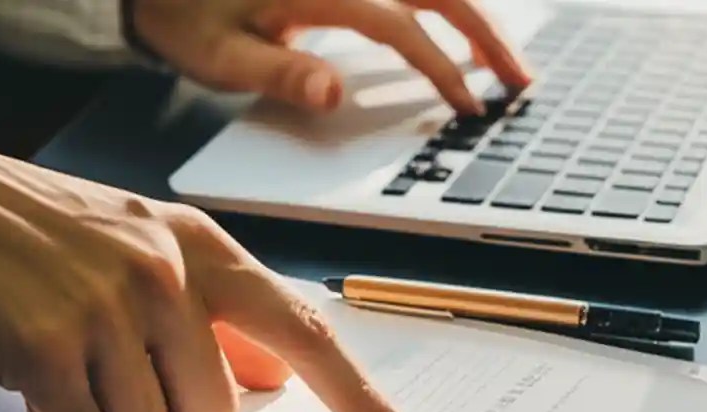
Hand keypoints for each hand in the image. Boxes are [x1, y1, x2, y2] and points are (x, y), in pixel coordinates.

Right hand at [0, 130, 408, 411]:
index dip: (352, 390)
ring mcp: (107, 307)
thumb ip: (216, 312)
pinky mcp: (47, 346)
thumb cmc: (38, 228)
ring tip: (70, 358)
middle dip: (169, 410)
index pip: (301, 328)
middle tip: (116, 364)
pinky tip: (37, 373)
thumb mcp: (142, 248)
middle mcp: (164, 272)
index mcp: (198, 246)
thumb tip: (273, 378)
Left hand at [129, 0, 531, 114]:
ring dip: (474, 14)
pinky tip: (463, 22)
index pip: (400, 26)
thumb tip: (335, 92)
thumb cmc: (187, 17)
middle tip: (519, 79)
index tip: (469, 107)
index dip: (441, 67)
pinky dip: (444, 4)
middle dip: (485, 33)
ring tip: (503, 57)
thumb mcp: (219, 54)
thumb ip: (280, 71)